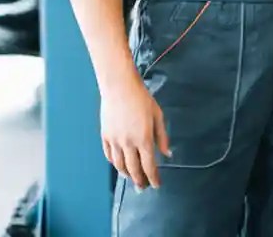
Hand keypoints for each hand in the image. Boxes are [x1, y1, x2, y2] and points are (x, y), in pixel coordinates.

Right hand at [101, 75, 170, 189]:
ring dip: (126, 174)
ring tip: (131, 177)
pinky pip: (109, 155)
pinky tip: (119, 164)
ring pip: (120, 165)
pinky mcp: (105, 135)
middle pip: (134, 169)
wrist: (119, 86)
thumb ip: (162, 137)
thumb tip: (167, 153)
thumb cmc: (141, 98)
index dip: (153, 178)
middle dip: (140, 180)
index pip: (149, 165)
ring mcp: (115, 140)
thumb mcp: (158, 116)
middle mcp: (128, 143)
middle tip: (143, 187)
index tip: (156, 184)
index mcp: (144, 139)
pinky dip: (114, 163)